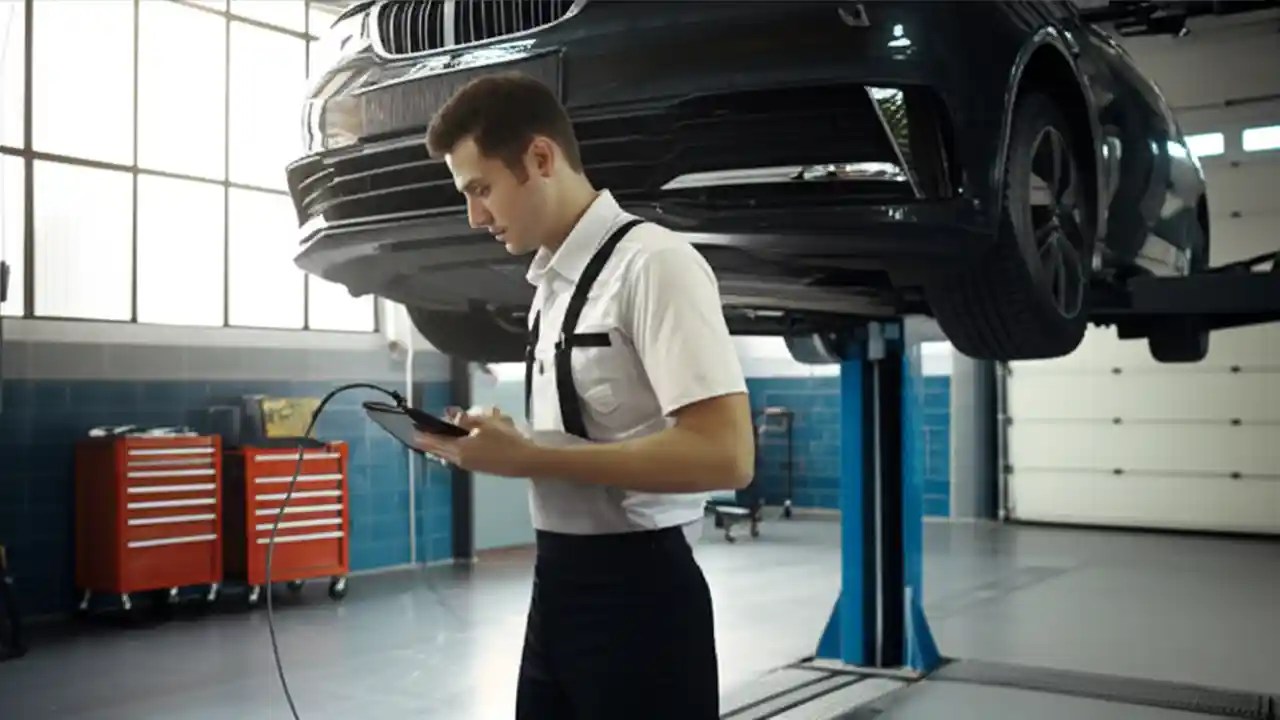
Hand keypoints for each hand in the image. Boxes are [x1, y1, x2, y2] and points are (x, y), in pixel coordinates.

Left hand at [412, 407, 536, 477]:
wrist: (524, 462)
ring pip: (450, 452)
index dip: (423, 435)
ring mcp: (469, 465)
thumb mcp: (485, 424)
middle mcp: (459, 460)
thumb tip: (453, 416)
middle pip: (439, 449)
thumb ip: (466, 419)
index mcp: (458, 450)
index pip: (434, 442)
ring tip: (444, 431)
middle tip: (425, 430)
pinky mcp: (478, 466)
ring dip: (446, 442)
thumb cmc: (505, 441)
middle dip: (433, 438)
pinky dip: (456, 445)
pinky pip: (459, 454)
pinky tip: (462, 438)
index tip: (413, 429)